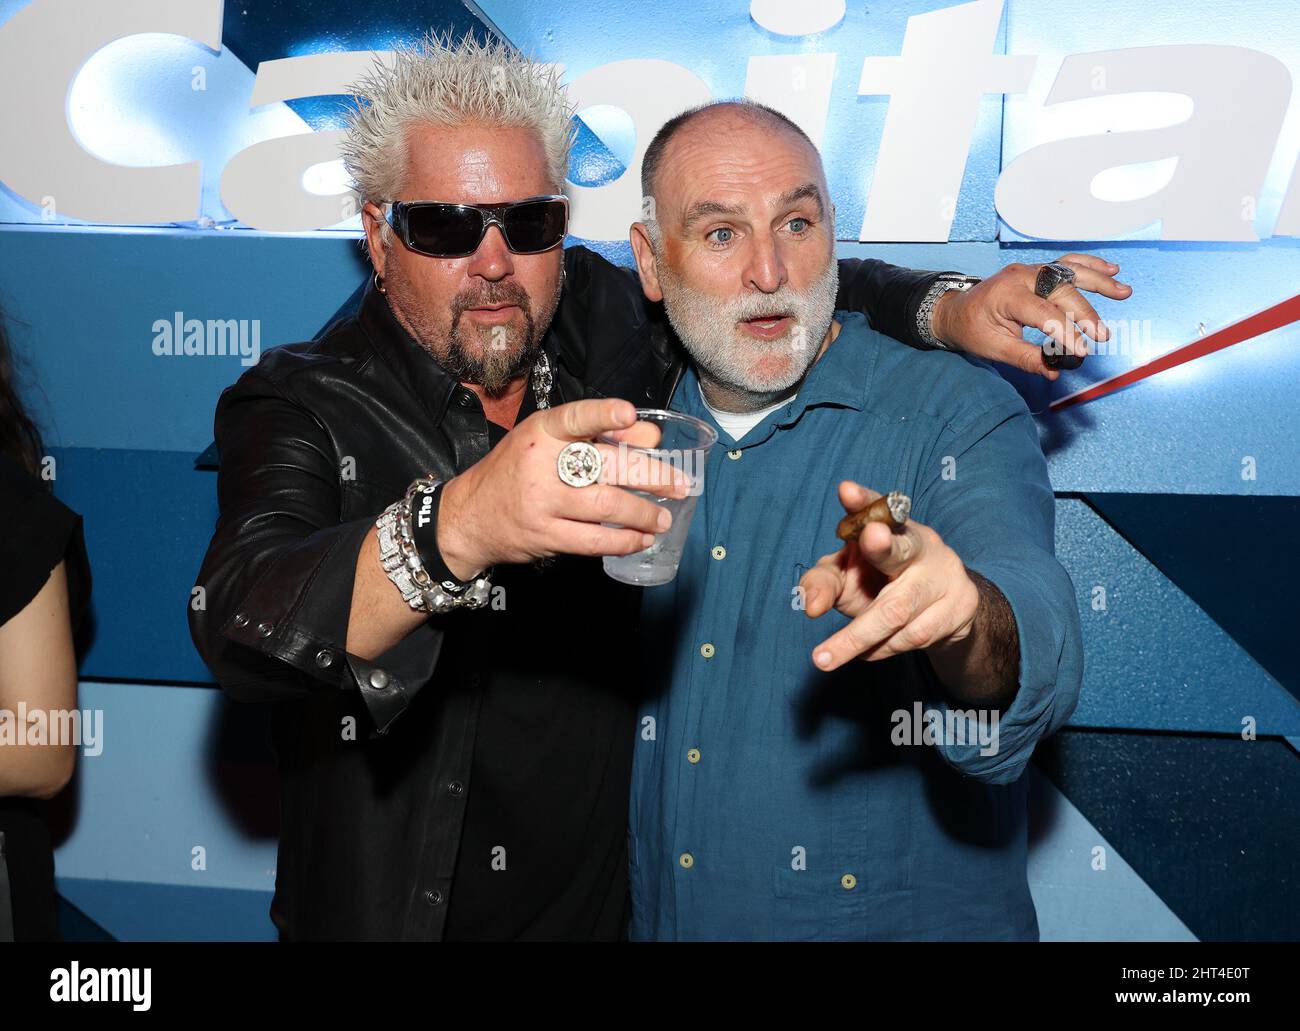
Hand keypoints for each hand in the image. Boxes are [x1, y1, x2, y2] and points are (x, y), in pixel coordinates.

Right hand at [436, 398, 688, 577]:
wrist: (468, 516)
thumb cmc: (518, 471)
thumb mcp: (546, 441)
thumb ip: (596, 434)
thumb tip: (651, 435)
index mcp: (542, 431)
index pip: (575, 417)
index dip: (602, 415)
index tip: (628, 414)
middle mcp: (541, 463)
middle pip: (607, 466)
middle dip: (652, 476)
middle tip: (679, 484)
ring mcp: (542, 501)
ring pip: (606, 506)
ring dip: (643, 513)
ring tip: (663, 517)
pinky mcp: (544, 535)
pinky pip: (593, 541)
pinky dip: (623, 541)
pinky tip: (640, 539)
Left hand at [799, 481, 978, 670]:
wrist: (942, 611)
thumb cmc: (881, 583)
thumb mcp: (846, 578)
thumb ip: (822, 584)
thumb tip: (810, 606)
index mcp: (889, 527)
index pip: (876, 508)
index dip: (863, 500)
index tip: (847, 491)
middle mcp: (920, 544)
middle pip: (900, 549)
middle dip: (884, 545)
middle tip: (870, 537)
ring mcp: (944, 575)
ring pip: (897, 611)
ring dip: (856, 638)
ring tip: (826, 655)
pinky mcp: (960, 608)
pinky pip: (913, 635)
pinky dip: (882, 648)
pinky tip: (869, 649)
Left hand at [930, 253, 1132, 379]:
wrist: (955, 311)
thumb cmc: (972, 329)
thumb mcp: (992, 348)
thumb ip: (1024, 358)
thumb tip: (1053, 370)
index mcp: (1006, 294)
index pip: (1044, 313)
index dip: (1065, 332)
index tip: (1082, 352)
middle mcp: (1021, 276)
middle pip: (1061, 290)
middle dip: (1085, 313)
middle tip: (1102, 336)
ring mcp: (1031, 270)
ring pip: (1070, 270)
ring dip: (1099, 280)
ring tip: (1124, 291)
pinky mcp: (1038, 271)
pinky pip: (1066, 263)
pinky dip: (1089, 265)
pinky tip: (1112, 268)